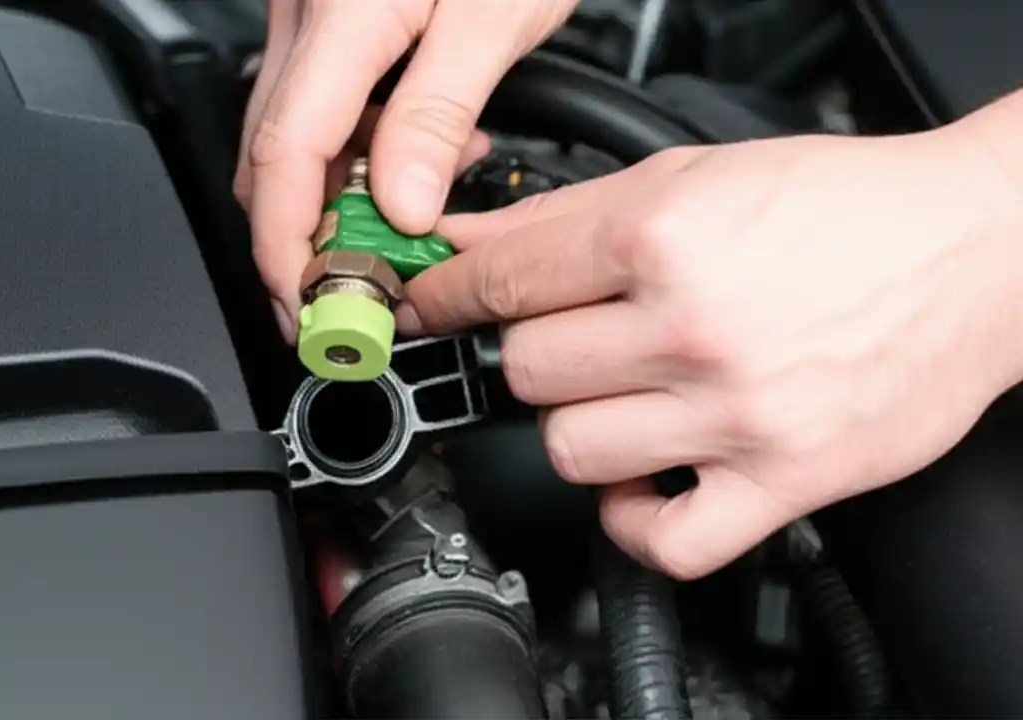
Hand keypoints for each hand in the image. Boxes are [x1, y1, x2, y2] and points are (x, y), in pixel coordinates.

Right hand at [235, 0, 577, 338]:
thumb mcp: (496, 14)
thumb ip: (440, 113)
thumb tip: (404, 208)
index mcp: (344, 14)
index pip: (285, 157)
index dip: (286, 243)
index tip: (308, 303)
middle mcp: (306, 13)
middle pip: (272, 155)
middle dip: (301, 237)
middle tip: (346, 295)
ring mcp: (308, 11)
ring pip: (293, 134)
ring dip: (334, 197)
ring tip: (396, 237)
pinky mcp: (327, 12)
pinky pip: (321, 101)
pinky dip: (353, 151)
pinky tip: (409, 163)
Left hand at [399, 123, 1022, 578]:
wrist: (978, 249)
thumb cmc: (846, 208)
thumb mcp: (693, 176)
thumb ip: (565, 217)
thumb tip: (467, 247)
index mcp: (664, 237)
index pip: (502, 282)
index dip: (447, 297)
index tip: (429, 310)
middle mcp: (696, 327)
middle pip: (525, 371)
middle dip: (532, 353)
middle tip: (569, 340)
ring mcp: (738, 413)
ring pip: (572, 450)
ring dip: (580, 426)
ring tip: (624, 399)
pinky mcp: (783, 480)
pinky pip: (663, 541)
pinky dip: (633, 521)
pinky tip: (643, 482)